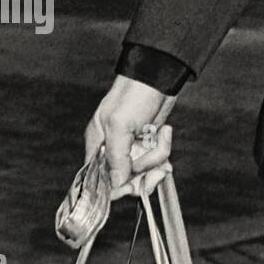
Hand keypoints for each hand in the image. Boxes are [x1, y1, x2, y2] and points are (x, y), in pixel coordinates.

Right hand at [85, 76, 176, 199]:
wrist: (159, 76)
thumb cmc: (134, 94)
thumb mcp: (120, 125)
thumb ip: (116, 156)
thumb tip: (116, 183)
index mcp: (98, 145)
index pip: (100, 179)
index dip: (117, 187)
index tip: (133, 185)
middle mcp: (113, 149)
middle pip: (125, 179)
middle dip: (144, 175)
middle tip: (159, 169)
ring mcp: (131, 146)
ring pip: (143, 170)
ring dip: (157, 158)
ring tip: (162, 137)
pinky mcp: (147, 142)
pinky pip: (155, 159)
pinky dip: (163, 151)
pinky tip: (165, 134)